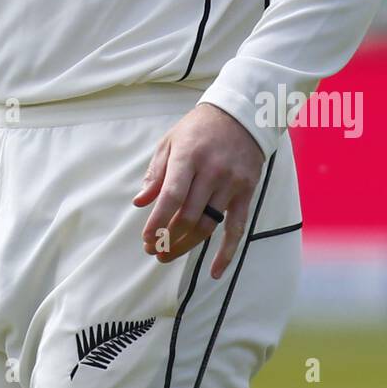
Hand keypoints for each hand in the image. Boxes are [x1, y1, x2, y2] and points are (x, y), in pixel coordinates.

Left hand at [133, 103, 263, 278]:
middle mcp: (211, 171)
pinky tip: (214, 271)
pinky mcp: (246, 192)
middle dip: (168, 238)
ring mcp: (231, 183)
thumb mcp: (170, 142)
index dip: (157, 222)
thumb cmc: (198, 129)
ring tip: (169, 255)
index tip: (146, 239)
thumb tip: (140, 203)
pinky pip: (236, 228)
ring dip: (186, 246)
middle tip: (154, 250)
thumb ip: (155, 173)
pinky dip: (226, 252)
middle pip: (188, 216)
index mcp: (188, 157)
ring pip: (208, 225)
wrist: (240, 115)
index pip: (171, 197)